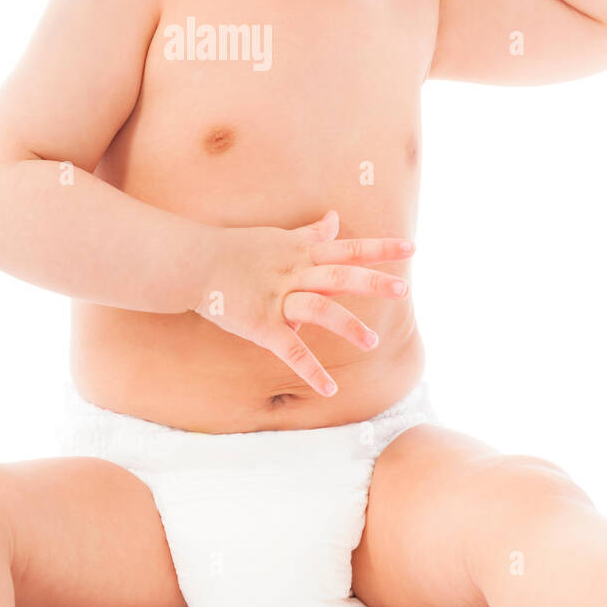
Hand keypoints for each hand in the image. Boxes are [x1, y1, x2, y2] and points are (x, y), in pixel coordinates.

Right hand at [192, 209, 414, 396]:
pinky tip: (330, 389)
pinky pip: (290, 349)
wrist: (194, 262)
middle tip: (403, 290)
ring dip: (347, 326)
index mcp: (302, 253)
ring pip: (319, 308)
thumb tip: (334, 218)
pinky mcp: (262, 324)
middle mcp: (294, 273)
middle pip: (340, 275)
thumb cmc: (237, 249)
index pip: (348, 248)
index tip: (411, 248)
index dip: (380, 249)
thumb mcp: (278, 237)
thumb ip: (310, 233)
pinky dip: (311, 369)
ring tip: (371, 343)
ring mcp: (277, 298)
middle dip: (372, 282)